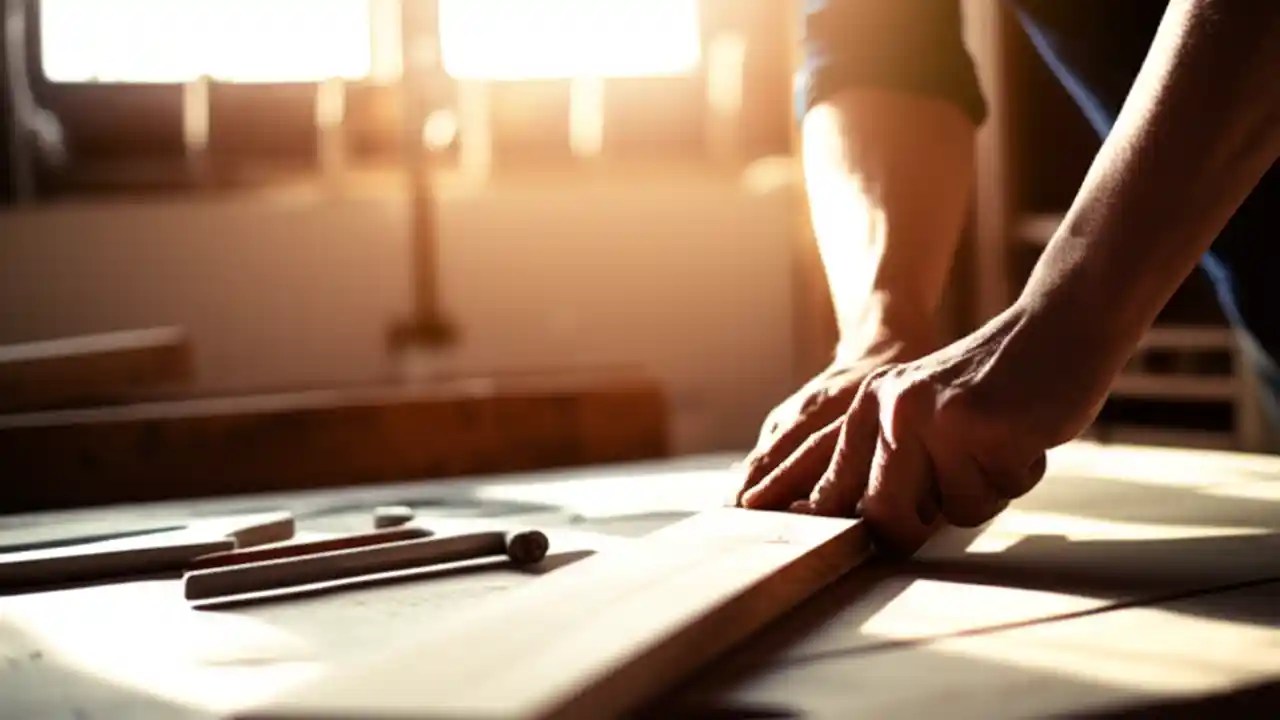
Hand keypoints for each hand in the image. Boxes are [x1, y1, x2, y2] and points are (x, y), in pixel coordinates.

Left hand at [741, 303, 1117, 555]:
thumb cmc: (994, 379)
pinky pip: (1002, 492)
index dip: (827, 525)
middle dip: (913, 532)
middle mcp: (897, 409)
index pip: (835, 483)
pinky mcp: (991, 430)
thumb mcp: (921, 403)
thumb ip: (889, 455)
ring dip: (986, 490)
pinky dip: (1021, 474)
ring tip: (997, 443)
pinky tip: (1024, 434)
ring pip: (957, 512)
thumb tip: (864, 524)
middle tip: (942, 508)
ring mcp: (942, 419)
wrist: (1060, 324)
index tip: (821, 548)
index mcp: (872, 402)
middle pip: (886, 516)